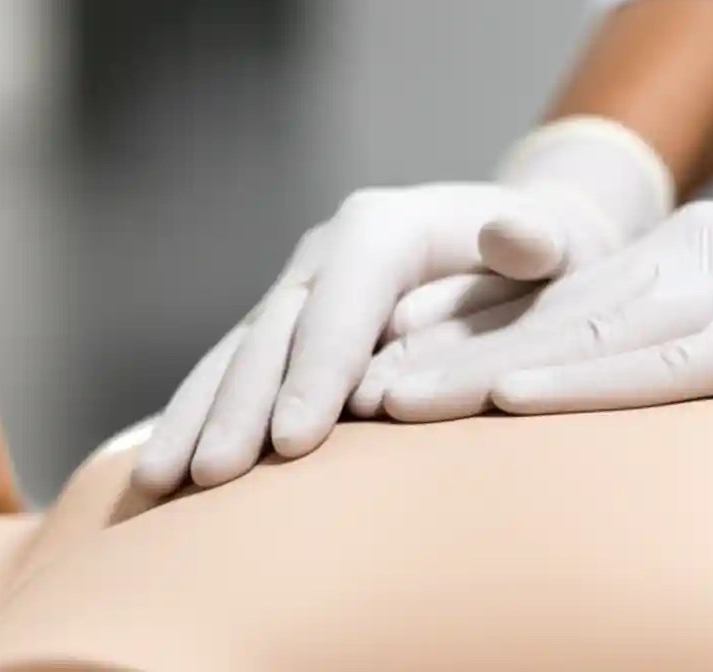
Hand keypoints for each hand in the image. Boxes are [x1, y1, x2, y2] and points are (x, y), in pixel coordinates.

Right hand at [130, 118, 672, 495]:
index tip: (294, 440)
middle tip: (214, 477)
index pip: (341, 303)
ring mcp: (300, 290)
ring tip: (157, 484)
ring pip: (235, 356)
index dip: (316, 371)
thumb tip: (510, 234)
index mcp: (381, 228)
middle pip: (274, 333)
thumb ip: (534, 240)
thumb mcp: (555, 239)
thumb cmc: (545, 254)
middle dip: (241, 406)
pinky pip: (233, 373)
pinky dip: (196, 418)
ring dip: (196, 419)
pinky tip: (164, 471)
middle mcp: (326, 255)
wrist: (518, 243)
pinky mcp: (289, 329)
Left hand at [360, 167, 712, 420]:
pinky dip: (580, 379)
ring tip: (391, 404)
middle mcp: (692, 263)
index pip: (564, 303)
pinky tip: (510, 397)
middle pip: (546, 316)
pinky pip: (661, 360)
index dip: (473, 335)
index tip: (394, 368)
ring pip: (579, 334)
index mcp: (693, 258)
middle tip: (356, 391)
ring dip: (479, 370)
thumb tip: (663, 372)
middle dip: (444, 355)